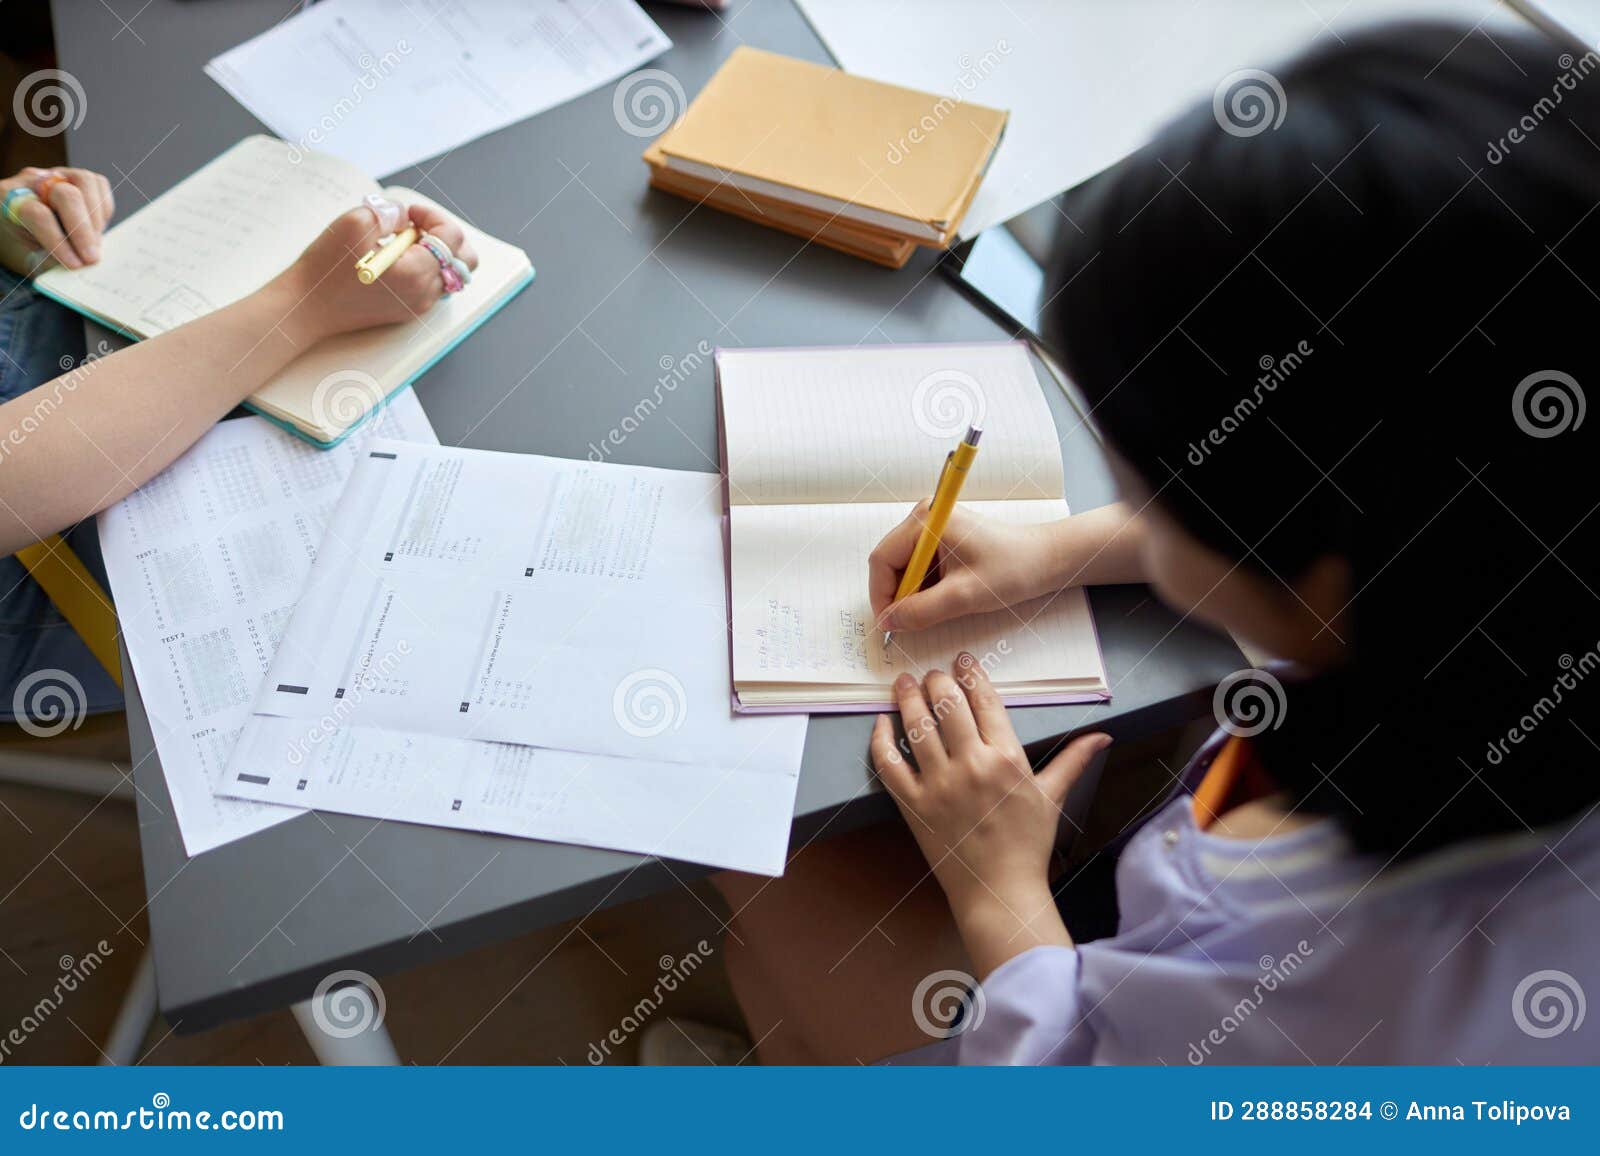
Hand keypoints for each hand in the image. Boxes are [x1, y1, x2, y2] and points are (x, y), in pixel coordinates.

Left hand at [1, 167, 114, 268]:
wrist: (27, 227)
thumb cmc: (27, 243)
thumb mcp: (27, 254)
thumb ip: (49, 259)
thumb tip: (78, 266)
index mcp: (8, 198)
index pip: (38, 214)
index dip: (58, 240)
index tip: (74, 264)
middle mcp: (32, 180)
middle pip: (66, 194)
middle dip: (83, 229)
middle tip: (91, 257)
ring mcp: (55, 174)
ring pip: (85, 182)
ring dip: (96, 219)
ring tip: (95, 244)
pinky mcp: (76, 176)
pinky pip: (98, 184)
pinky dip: (102, 210)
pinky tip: (96, 229)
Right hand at [268, 198, 479, 343]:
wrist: (307, 307)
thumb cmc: (327, 267)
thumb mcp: (355, 223)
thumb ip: (390, 211)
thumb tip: (406, 214)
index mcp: (418, 273)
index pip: (451, 237)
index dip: (433, 215)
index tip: (409, 212)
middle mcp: (425, 294)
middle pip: (464, 260)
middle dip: (445, 235)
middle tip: (415, 226)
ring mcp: (418, 306)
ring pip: (450, 274)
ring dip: (435, 252)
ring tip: (402, 242)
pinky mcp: (408, 311)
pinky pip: (433, 286)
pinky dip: (425, 267)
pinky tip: (396, 258)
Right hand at [869, 503, 1055, 632]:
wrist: (1046, 560)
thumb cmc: (1012, 570)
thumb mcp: (963, 596)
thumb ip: (920, 610)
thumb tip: (888, 622)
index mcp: (926, 521)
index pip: (883, 558)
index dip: (881, 594)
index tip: (889, 624)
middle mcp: (925, 517)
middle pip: (890, 562)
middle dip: (897, 594)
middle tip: (909, 622)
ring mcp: (933, 526)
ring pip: (904, 567)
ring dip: (912, 593)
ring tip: (934, 610)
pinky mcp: (943, 538)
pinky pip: (920, 566)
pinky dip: (924, 588)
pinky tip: (941, 600)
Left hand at [869, 653, 1109, 972]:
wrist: (999, 891)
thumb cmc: (1027, 844)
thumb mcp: (1052, 797)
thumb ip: (1073, 760)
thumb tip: (1103, 735)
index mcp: (1006, 758)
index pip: (985, 701)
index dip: (972, 674)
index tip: (962, 660)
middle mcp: (971, 765)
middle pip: (947, 704)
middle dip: (938, 681)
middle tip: (932, 673)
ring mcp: (939, 785)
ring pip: (917, 726)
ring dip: (908, 698)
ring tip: (904, 682)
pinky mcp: (913, 805)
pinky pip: (889, 764)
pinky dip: (881, 739)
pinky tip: (882, 722)